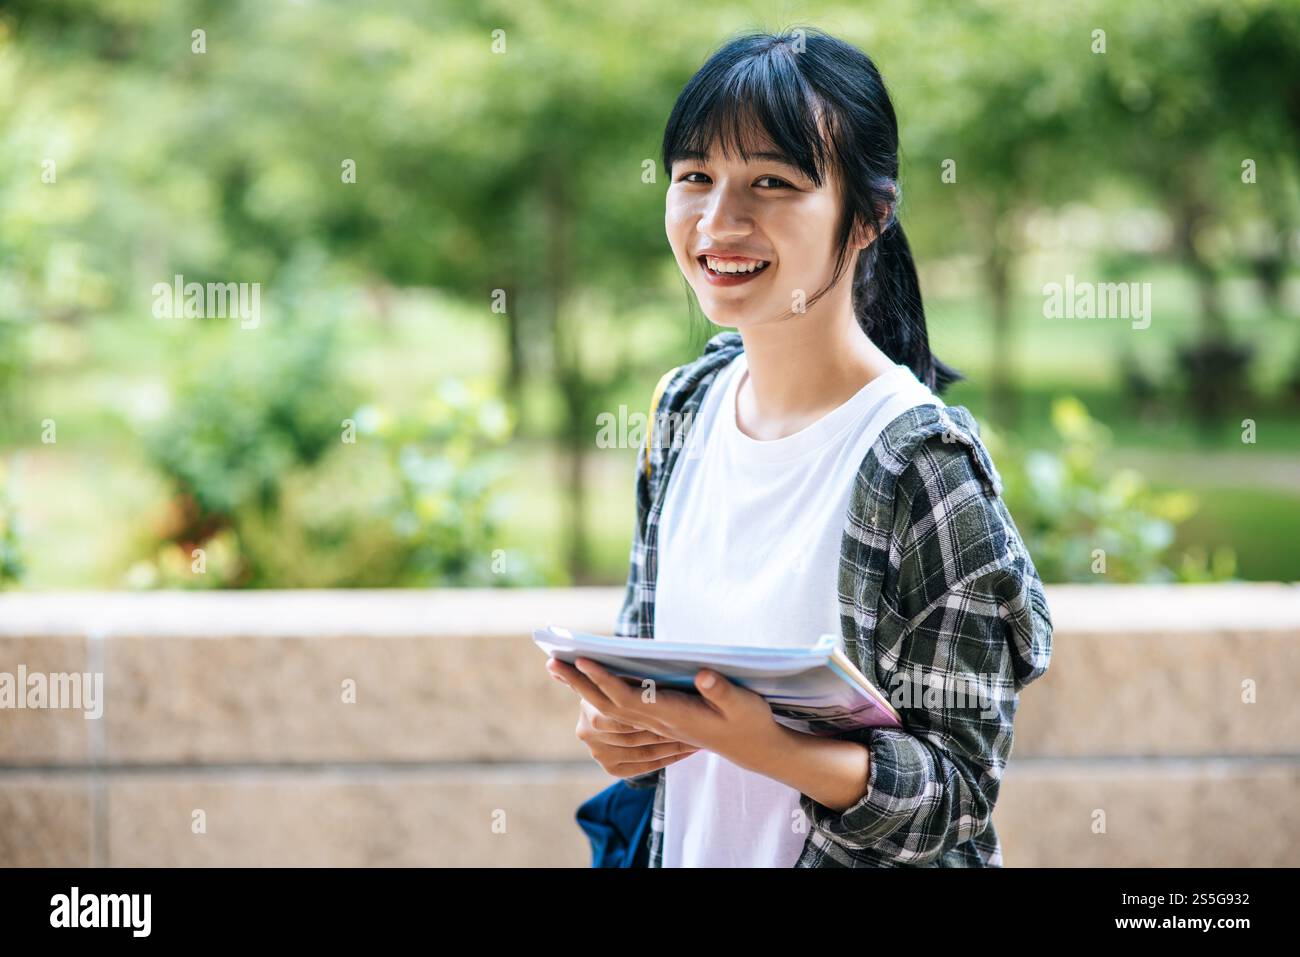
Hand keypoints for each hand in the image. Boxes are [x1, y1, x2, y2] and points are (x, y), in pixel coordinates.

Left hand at [546, 655, 783, 772]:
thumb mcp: (744, 705)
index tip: (584, 661)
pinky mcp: (660, 720)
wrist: (754, 749)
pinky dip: (600, 692)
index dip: (605, 681)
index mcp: (675, 717)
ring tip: (559, 665)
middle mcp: (660, 723)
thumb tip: (701, 674)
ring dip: (584, 688)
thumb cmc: (750, 723)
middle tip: (552, 661)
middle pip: (609, 704)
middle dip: (580, 683)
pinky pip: (621, 708)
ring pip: (611, 707)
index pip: (630, 699)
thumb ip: (721, 691)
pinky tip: (587, 679)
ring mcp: (657, 724)